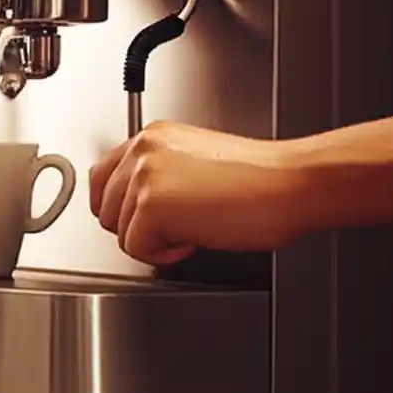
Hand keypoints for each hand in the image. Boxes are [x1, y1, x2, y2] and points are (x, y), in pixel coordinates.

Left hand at [89, 121, 306, 265]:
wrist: (290, 184)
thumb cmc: (259, 179)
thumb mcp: (194, 162)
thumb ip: (159, 175)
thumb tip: (135, 205)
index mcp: (152, 137)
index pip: (102, 176)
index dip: (118, 207)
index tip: (137, 219)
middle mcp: (142, 151)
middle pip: (104, 208)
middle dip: (136, 227)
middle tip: (176, 228)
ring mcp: (144, 177)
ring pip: (120, 232)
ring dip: (153, 241)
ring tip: (193, 228)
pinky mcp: (152, 207)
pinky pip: (137, 248)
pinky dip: (163, 254)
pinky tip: (195, 238)